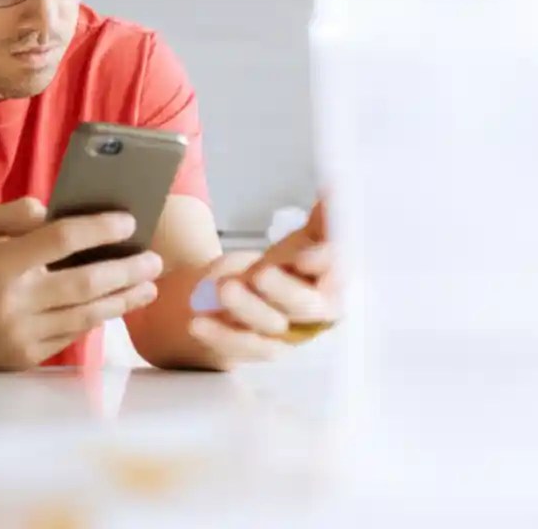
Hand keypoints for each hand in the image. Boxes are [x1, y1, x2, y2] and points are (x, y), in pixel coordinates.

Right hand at [0, 198, 163, 369]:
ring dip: (122, 300)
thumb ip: (15, 213)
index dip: (98, 229)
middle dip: (126, 271)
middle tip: (155, 261)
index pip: (60, 241)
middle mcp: (13, 301)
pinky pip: (72, 335)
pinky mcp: (25, 357)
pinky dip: (96, 318)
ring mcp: (20, 334)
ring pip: (85, 316)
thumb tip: (54, 211)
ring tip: (149, 287)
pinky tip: (115, 304)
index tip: (128, 222)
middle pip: (84, 283)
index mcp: (0, 263)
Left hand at [189, 201, 337, 363]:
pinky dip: (220, 336)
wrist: (264, 288)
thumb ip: (324, 217)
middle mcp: (318, 312)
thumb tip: (335, 189)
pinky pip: (241, 347)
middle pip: (307, 307)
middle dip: (284, 292)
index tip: (303, 257)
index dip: (324, 266)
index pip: (340, 273)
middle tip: (260, 274)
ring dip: (248, 310)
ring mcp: (289, 334)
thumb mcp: (310, 234)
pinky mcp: (261, 348)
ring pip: (273, 329)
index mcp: (337, 279)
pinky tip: (197, 323)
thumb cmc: (295, 259)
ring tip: (223, 289)